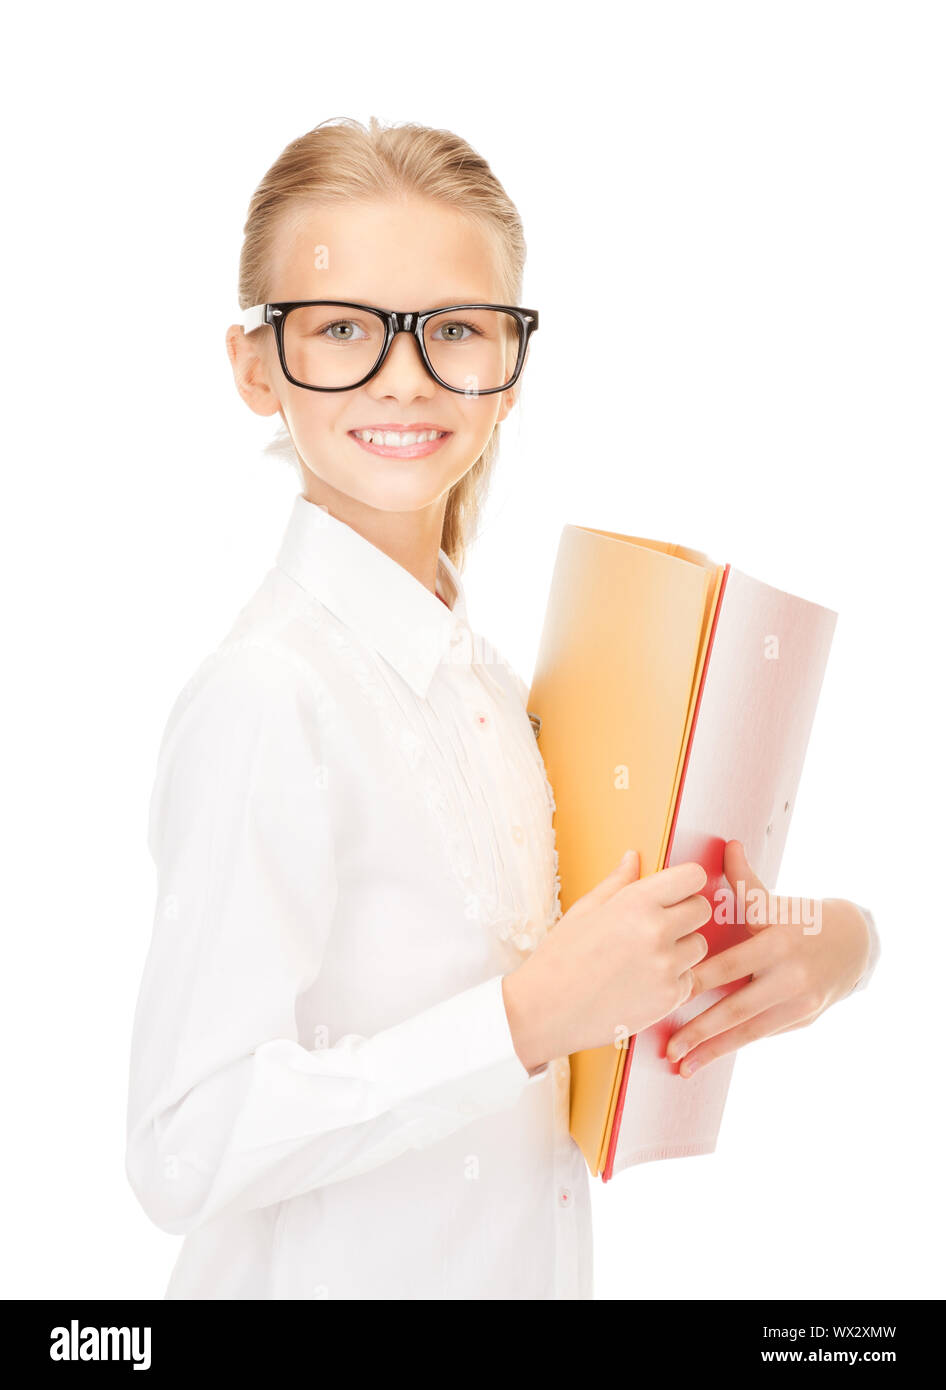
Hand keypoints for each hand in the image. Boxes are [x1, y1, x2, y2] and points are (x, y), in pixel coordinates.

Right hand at [503, 849, 711, 1071]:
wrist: (546, 1010)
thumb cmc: (560, 956)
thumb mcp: (585, 909)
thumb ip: (617, 882)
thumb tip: (633, 857)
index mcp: (636, 902)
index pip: (693, 877)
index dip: (687, 882)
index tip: (676, 891)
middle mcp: (657, 930)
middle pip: (702, 910)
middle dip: (687, 913)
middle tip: (661, 925)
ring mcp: (666, 966)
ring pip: (700, 946)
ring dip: (682, 949)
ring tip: (648, 957)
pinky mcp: (670, 998)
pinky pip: (690, 980)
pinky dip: (674, 981)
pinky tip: (645, 982)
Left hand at [664, 840, 872, 1075]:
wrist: (852, 944)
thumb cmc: (797, 918)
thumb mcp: (774, 900)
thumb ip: (745, 880)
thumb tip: (726, 845)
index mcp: (778, 940)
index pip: (731, 964)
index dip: (698, 980)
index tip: (665, 993)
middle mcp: (791, 975)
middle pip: (738, 1006)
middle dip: (700, 1028)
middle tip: (668, 1046)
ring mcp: (799, 1002)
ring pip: (749, 1030)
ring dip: (712, 1050)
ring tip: (681, 1066)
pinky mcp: (803, 1020)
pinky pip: (760, 1036)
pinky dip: (731, 1048)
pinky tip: (705, 1060)